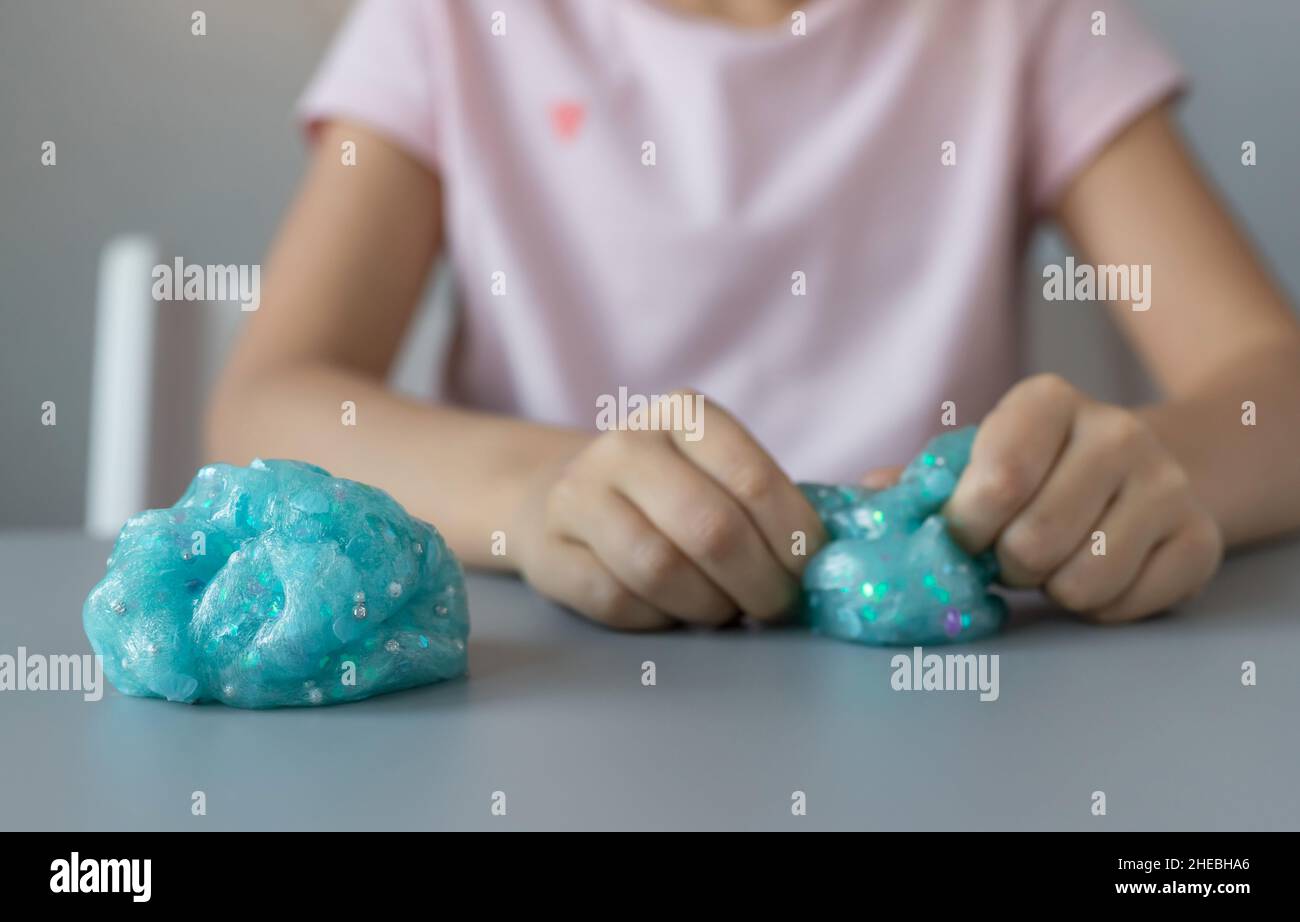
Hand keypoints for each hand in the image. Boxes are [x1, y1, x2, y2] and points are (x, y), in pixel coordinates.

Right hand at [510, 391, 824, 629]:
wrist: (563, 501)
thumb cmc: (674, 496)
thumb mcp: (731, 474)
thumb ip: (805, 494)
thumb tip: (891, 493)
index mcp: (685, 415)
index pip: (754, 481)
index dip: (794, 542)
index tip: (809, 576)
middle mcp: (628, 442)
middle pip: (711, 530)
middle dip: (759, 585)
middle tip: (774, 608)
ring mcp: (580, 493)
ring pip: (661, 569)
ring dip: (708, 607)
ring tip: (722, 608)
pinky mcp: (550, 548)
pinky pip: (618, 601)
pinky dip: (658, 620)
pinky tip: (671, 610)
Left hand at [945, 374, 1223, 621]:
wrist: (1135, 469)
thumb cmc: (1032, 470)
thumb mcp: (973, 459)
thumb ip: (918, 484)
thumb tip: (867, 502)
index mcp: (1047, 401)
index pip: (999, 479)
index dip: (968, 527)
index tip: (963, 536)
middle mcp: (1116, 431)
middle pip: (1036, 540)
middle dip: (1009, 565)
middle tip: (1011, 553)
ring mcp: (1167, 483)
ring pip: (1084, 580)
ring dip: (1053, 589)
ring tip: (1054, 560)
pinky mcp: (1200, 538)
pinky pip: (1128, 605)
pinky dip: (1101, 607)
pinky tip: (1097, 573)